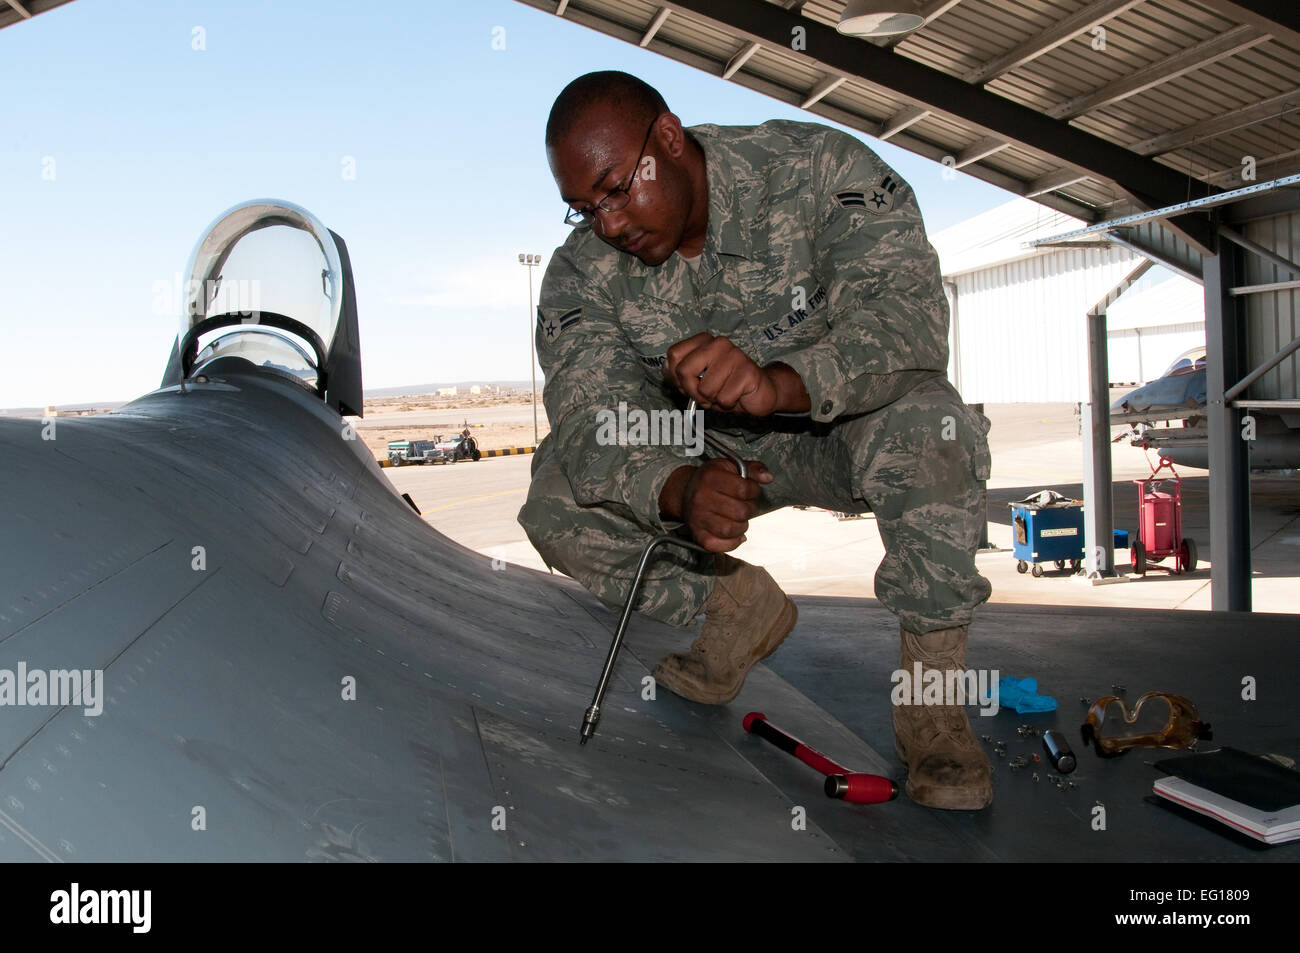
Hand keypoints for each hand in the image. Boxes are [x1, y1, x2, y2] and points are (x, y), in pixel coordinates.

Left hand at [664, 333, 779, 415]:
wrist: (759, 393)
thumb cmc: (726, 387)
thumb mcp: (698, 381)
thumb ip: (680, 374)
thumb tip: (667, 371)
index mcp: (704, 341)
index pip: (674, 355)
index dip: (677, 377)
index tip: (689, 384)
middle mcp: (718, 343)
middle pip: (684, 370)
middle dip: (692, 391)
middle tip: (706, 395)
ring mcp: (734, 355)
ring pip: (705, 388)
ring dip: (713, 399)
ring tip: (724, 393)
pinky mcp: (747, 370)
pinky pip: (724, 397)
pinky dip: (728, 404)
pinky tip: (736, 396)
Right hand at [680, 457, 772, 552]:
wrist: (684, 492)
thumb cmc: (711, 479)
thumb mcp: (730, 466)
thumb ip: (752, 468)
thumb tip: (768, 477)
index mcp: (710, 477)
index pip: (744, 489)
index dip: (754, 491)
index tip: (750, 491)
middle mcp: (701, 498)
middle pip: (740, 511)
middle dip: (749, 509)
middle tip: (744, 505)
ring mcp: (698, 518)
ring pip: (731, 530)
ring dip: (742, 526)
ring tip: (739, 519)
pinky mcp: (698, 535)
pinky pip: (719, 546)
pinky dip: (732, 542)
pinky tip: (734, 534)